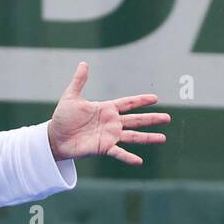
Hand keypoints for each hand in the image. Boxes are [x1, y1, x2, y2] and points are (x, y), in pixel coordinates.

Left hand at [47, 62, 169, 163]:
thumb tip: (83, 63)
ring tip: (163, 138)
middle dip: (152, 118)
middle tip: (168, 118)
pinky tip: (139, 161)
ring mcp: (109, 136)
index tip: (155, 99)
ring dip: (148, 138)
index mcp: (106, 109)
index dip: (141, 100)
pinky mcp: (103, 148)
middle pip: (136, 120)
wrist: (55, 137)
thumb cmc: (63, 118)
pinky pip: (119, 152)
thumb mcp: (71, 97)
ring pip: (133, 136)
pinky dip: (128, 157)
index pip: (128, 103)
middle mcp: (111, 123)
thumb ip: (79, 81)